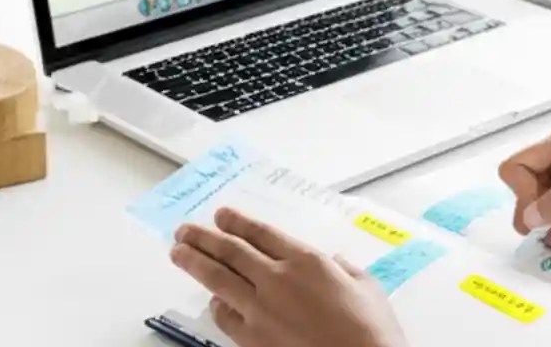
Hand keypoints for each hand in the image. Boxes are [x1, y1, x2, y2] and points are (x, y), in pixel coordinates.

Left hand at [171, 207, 405, 346]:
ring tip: (179, 253)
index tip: (221, 215)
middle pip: (232, 251)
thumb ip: (345, 270)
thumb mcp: (367, 287)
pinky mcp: (253, 340)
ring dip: (195, 263)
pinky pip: (226, 317)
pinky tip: (212, 301)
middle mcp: (278, 280)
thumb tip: (336, 264)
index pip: (262, 234)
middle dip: (205, 238)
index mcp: (307, 261)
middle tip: (185, 230)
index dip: (238, 223)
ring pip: (219, 279)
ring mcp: (261, 311)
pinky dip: (216, 306)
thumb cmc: (371, 330)